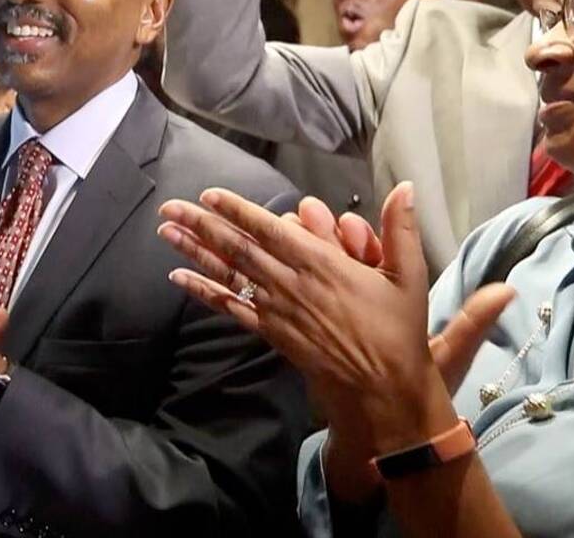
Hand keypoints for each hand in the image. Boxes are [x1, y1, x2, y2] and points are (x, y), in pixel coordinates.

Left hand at [157, 184, 439, 415]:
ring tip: (164, 232)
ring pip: (228, 273)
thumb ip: (400, 229)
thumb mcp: (408, 275)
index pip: (270, 229)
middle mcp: (291, 283)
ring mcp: (277, 309)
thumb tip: (406, 186)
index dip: (238, 210)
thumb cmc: (397, 330)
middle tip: (168, 207)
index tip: (209, 195)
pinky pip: (231, 307)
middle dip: (201, 224)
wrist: (382, 387)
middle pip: (238, 246)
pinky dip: (203, 291)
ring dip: (194, 250)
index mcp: (322, 263)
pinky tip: (177, 277)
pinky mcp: (271, 332)